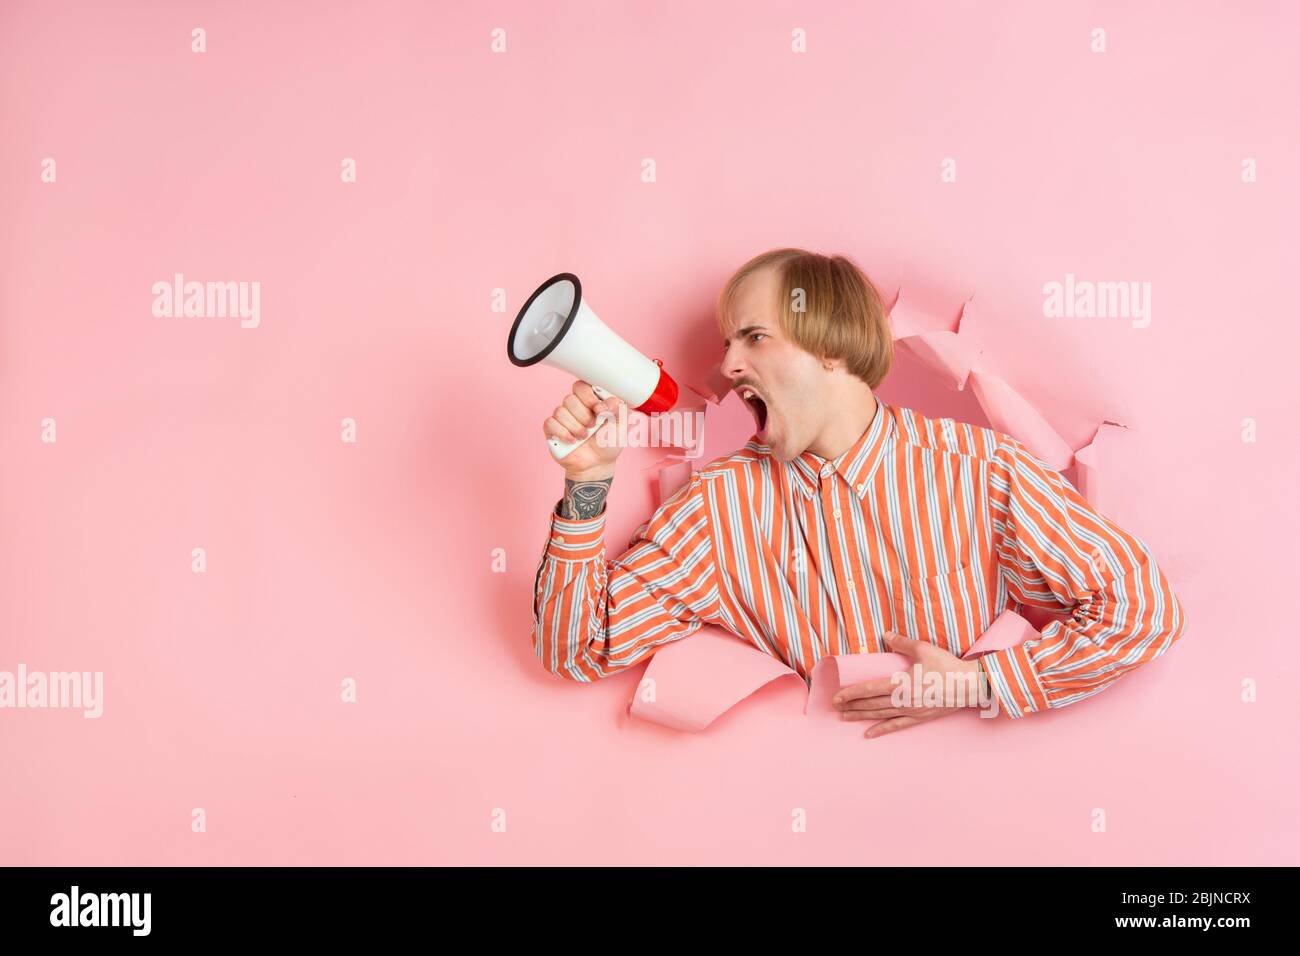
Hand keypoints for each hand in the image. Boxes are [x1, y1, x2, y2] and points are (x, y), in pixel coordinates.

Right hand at [542, 380, 626, 478]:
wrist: (598, 465)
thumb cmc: (609, 443)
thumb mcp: (622, 425)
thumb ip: (619, 409)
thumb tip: (604, 403)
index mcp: (591, 400)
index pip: (582, 385)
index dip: (588, 396)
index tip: (599, 409)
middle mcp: (575, 406)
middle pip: (570, 398)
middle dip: (583, 416)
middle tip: (592, 426)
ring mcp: (563, 418)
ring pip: (560, 411)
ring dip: (575, 427)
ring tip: (584, 436)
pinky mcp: (552, 430)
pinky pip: (550, 423)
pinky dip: (563, 433)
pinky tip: (572, 441)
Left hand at [831, 632, 985, 737]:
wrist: (969, 686)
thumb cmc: (947, 666)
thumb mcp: (924, 649)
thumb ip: (902, 642)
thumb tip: (886, 634)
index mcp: (901, 683)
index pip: (869, 689)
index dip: (851, 694)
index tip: (837, 697)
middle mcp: (903, 700)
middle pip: (871, 704)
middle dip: (851, 706)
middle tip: (835, 707)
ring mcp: (911, 711)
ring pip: (880, 715)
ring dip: (861, 717)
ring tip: (845, 718)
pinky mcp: (920, 718)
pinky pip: (897, 725)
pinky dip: (882, 729)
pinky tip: (869, 734)